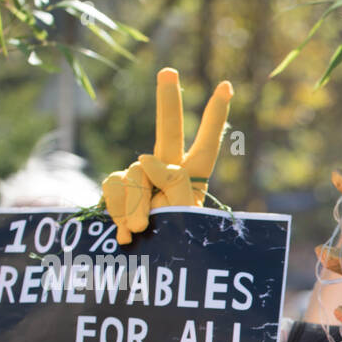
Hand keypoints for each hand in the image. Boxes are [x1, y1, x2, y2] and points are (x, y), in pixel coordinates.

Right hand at [102, 68, 232, 244]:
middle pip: (167, 131)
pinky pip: (113, 184)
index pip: (206, 145)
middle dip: (167, 102)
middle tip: (169, 71)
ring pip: (134, 173)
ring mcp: (139, 176)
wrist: (146, 271)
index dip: (215, 117)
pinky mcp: (117, 186)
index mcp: (192, 179)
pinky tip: (125, 231)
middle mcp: (165, 170)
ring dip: (136, 203)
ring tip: (142, 230)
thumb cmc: (174, 245)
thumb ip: (172, 184)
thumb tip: (146, 160)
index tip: (227, 86)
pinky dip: (118, 207)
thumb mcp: (185, 218)